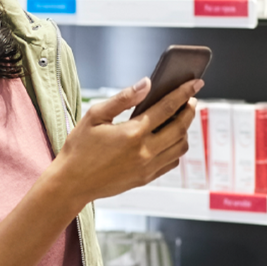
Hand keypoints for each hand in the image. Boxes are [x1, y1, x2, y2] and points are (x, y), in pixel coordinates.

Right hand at [49, 77, 202, 206]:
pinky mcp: (147, 178)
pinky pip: (172, 162)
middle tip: (190, 99)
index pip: (167, 108)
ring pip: (180, 146)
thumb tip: (146, 84)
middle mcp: (145, 151)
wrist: (71, 182)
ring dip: (184, 130)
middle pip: (180, 127)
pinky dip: (176, 148)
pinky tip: (168, 139)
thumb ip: (123, 99)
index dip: (183, 93)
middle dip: (189, 110)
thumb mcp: (94, 116)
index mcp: (132, 133)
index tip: (195, 83)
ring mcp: (148, 167)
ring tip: (179, 119)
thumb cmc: (78, 149)